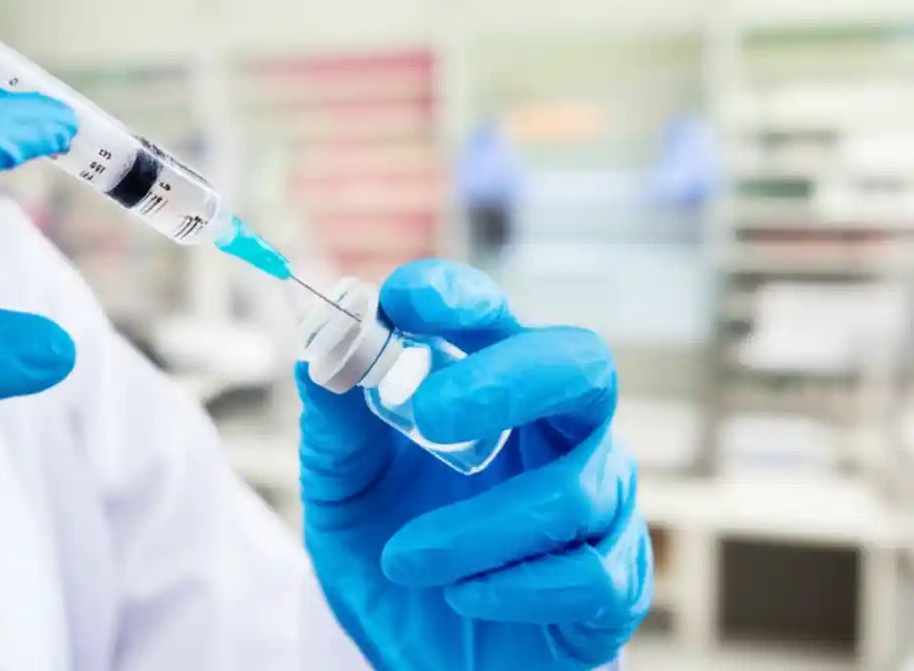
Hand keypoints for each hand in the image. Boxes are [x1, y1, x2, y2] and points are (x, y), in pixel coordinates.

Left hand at [298, 260, 651, 669]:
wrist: (409, 650)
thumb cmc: (389, 545)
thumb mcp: (343, 484)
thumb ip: (336, 419)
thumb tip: (322, 344)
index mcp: (494, 388)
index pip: (494, 317)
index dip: (458, 298)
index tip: (403, 299)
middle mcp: (560, 431)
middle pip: (581, 367)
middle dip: (508, 381)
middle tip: (431, 414)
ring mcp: (597, 504)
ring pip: (569, 492)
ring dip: (473, 529)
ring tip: (403, 559)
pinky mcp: (612, 584)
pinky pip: (588, 575)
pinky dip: (514, 586)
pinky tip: (464, 596)